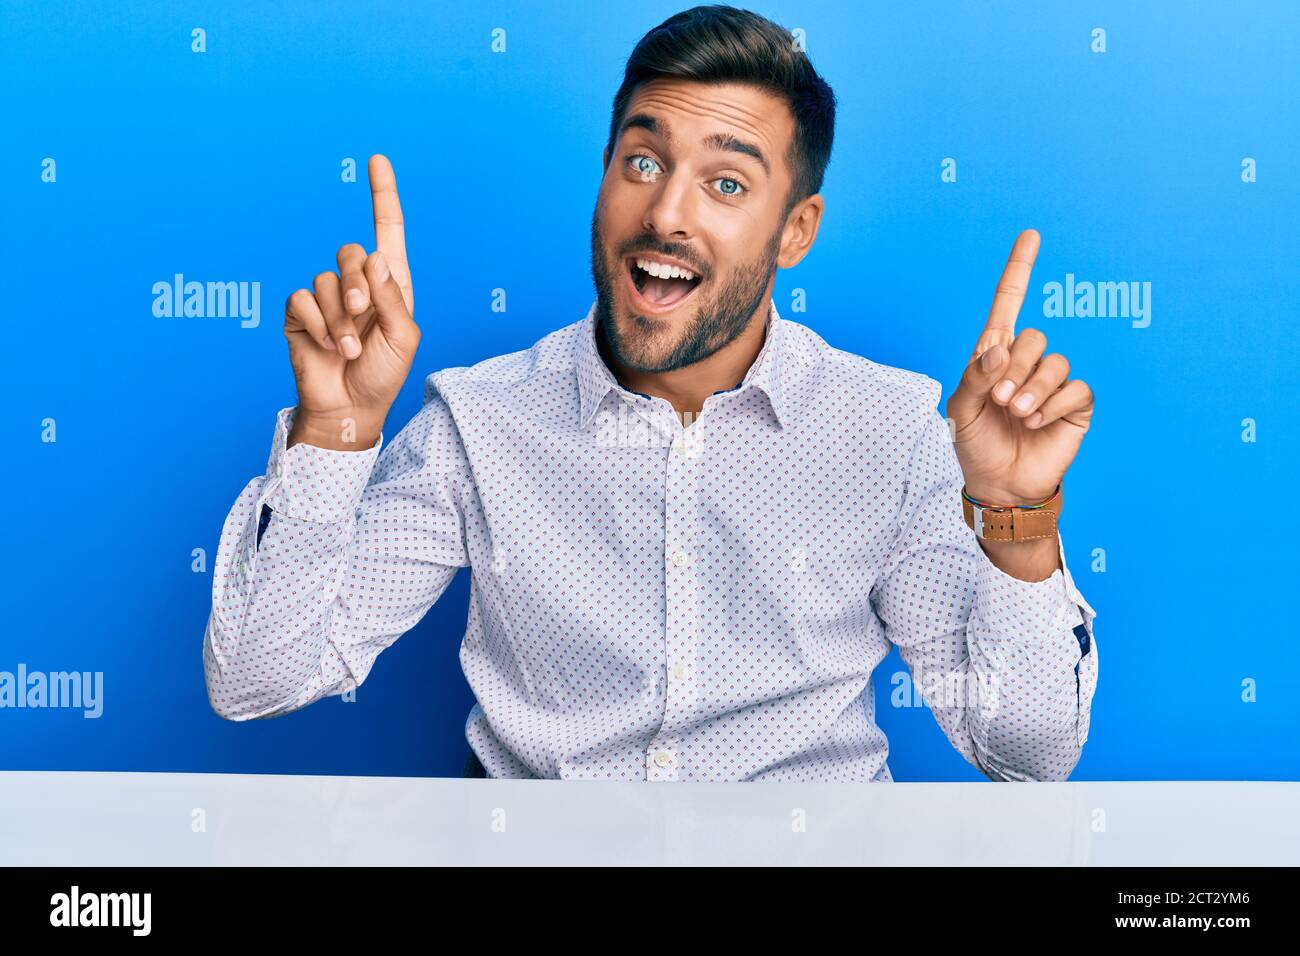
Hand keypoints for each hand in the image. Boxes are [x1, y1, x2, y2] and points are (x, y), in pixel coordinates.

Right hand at [284, 154, 419, 449]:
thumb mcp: (402, 337)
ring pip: (326, 278)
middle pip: (351, 251)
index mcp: (390, 285)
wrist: (351, 408)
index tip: (377, 160)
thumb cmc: (383, 375)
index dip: (383, 196)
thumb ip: (392, 296)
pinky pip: (302, 298)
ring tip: (350, 348)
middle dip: (358, 284)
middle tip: (362, 317)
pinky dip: (317, 324)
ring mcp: (327, 298)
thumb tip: (375, 257)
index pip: (387, 231)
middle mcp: (359, 285)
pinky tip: (325, 346)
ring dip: (340, 317)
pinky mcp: (300, 313)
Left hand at [945, 230, 1094, 505]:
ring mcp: (1052, 383)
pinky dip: (1053, 405)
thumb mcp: (962, 409)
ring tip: (1018, 414)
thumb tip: (999, 349)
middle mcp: (1026, 363)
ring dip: (1033, 390)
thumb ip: (976, 376)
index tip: (1031, 236)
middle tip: (1002, 400)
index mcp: (995, 357)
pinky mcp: (1075, 405)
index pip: (1007, 306)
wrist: (999, 485)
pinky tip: (1037, 423)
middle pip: (1032, 337)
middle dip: (1015, 369)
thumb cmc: (976, 444)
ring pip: (1054, 361)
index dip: (1019, 270)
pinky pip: (1075, 388)